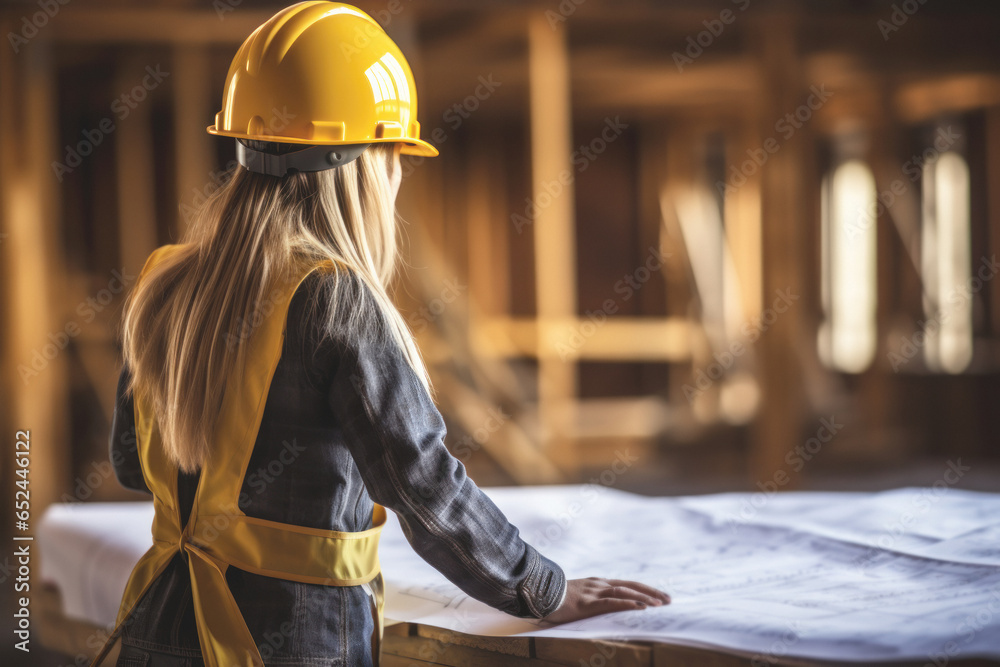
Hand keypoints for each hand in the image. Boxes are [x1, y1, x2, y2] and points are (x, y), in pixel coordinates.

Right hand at [541, 577, 669, 623]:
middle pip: (631, 586)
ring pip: (625, 592)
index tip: (660, 595)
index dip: (644, 589)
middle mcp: (598, 584)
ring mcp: (593, 592)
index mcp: (597, 583)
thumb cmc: (553, 597)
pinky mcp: (587, 603)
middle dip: (651, 592)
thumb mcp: (575, 596)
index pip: (626, 585)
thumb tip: (600, 609)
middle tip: (669, 600)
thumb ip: (589, 599)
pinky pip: (612, 602)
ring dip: (645, 598)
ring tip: (661, 604)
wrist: (536, 592)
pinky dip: (629, 604)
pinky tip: (641, 608)